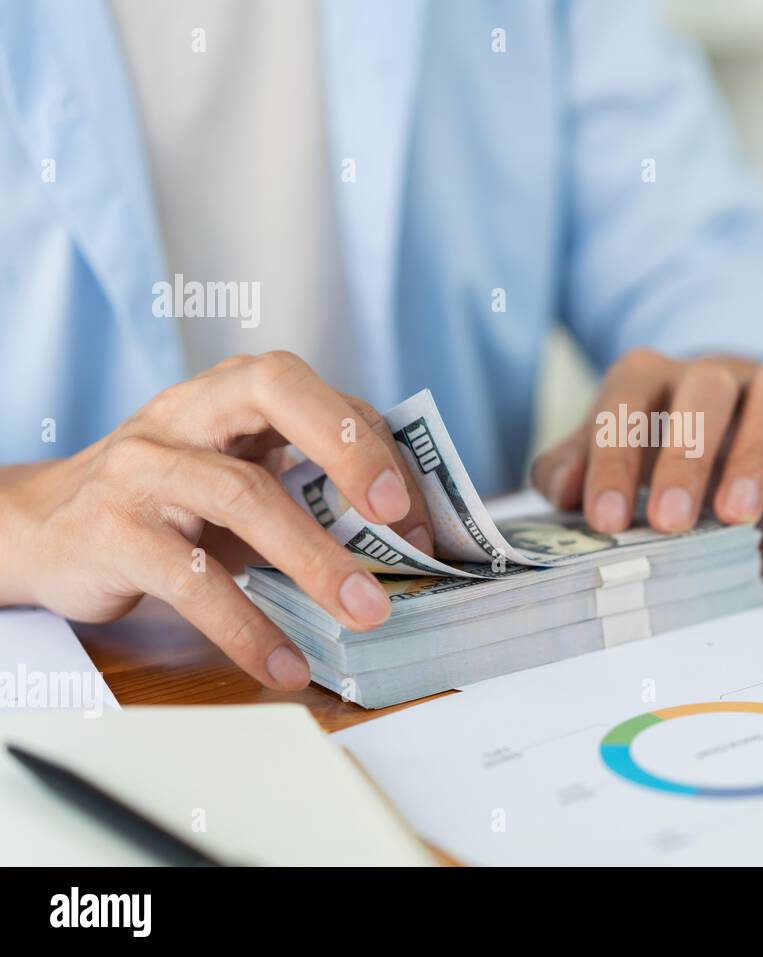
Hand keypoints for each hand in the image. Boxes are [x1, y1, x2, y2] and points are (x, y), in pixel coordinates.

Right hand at [0, 352, 433, 689]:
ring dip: (316, 559)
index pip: (315, 392)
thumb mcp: (237, 471)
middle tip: (400, 525)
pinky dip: (247, 627)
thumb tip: (409, 527)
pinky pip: (191, 582)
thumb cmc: (168, 501)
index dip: (371, 444)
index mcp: (229, 392)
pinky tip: (286, 663)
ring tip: (366, 611)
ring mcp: (143, 469)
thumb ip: (308, 479)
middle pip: (275, 395)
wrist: (42, 528)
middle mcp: (186, 414)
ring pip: (242, 496)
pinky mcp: (113, 533)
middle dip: (349, 452)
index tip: (412, 512)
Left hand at [530, 349, 762, 575]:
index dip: (614, 459)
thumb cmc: (641, 444)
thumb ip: (570, 467)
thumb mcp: (596, 451)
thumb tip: (563, 490)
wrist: (709, 423)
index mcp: (648, 373)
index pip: (627, 400)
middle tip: (670, 521)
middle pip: (706, 391)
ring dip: (756, 459)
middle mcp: (712, 373)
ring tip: (735, 523)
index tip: (606, 521)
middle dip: (688, 455)